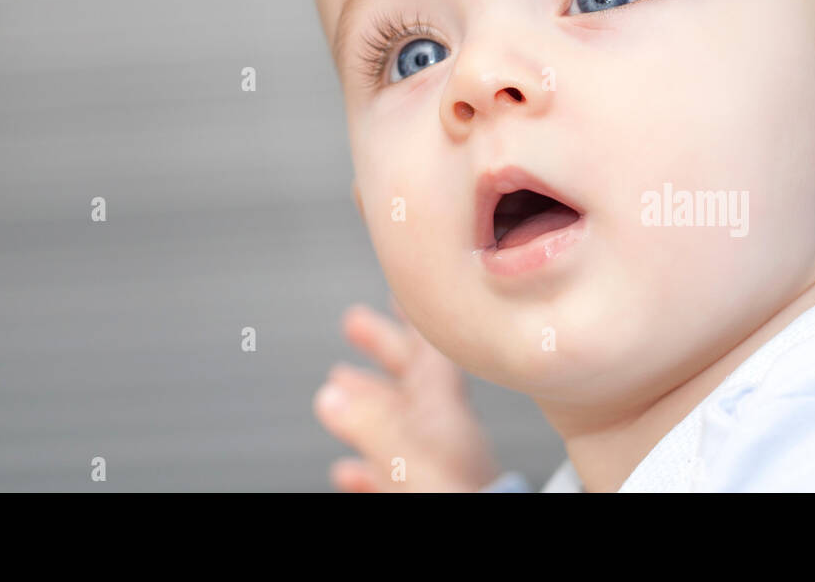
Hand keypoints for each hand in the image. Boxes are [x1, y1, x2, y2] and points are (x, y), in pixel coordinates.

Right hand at [313, 296, 502, 491]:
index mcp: (446, 407)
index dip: (412, 317)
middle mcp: (445, 431)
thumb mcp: (408, 452)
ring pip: (400, 425)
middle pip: (411, 379)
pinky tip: (346, 471)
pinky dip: (367, 467)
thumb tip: (331, 394)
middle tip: (351, 320)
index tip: (397, 290)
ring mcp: (438, 465)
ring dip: (367, 405)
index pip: (432, 347)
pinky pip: (393, 476)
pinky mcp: (427, 495)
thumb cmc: (454, 493)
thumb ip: (372, 422)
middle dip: (381, 349)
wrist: (484, 524)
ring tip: (334, 390)